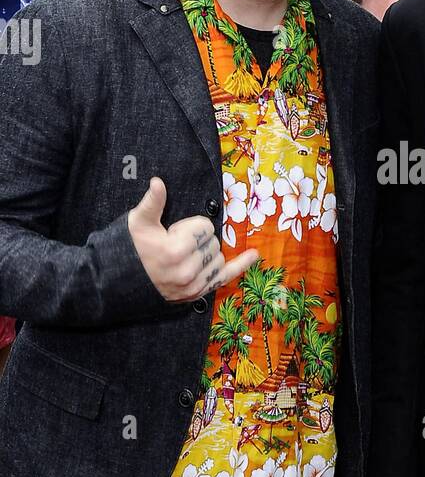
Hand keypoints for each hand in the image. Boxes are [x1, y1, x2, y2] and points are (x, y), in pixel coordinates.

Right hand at [128, 176, 258, 301]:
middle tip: (175, 244)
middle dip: (198, 239)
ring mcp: (193, 285)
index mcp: (175, 250)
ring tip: (185, 254)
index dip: (190, 225)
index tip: (173, 232)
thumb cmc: (129, 248)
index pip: (204, 227)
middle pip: (213, 242)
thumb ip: (153, 203)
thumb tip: (158, 182)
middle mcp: (187, 270)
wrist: (118, 281)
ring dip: (207, 252)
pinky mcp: (196, 294)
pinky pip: (225, 278)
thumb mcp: (138, 223)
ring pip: (218, 258)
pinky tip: (254, 255)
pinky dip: (241, 265)